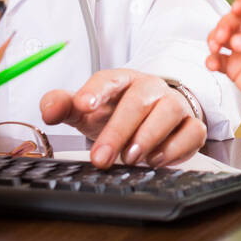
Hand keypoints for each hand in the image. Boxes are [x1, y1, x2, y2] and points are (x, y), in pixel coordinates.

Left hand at [39, 69, 204, 167]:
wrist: (152, 114)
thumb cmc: (116, 111)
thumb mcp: (87, 109)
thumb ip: (63, 106)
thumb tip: (48, 111)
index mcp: (121, 80)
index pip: (108, 79)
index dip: (95, 91)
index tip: (82, 106)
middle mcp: (150, 88)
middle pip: (138, 101)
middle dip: (118, 131)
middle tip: (101, 157)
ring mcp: (174, 104)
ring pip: (169, 112)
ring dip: (149, 137)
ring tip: (131, 158)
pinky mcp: (192, 124)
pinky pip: (192, 132)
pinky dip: (176, 149)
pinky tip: (156, 160)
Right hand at [205, 0, 240, 112]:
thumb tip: (236, 40)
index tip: (236, 8)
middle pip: (232, 20)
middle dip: (223, 25)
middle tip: (222, 36)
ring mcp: (240, 50)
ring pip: (220, 38)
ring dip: (213, 39)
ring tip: (215, 48)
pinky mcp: (232, 66)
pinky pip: (217, 59)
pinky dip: (211, 60)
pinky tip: (212, 63)